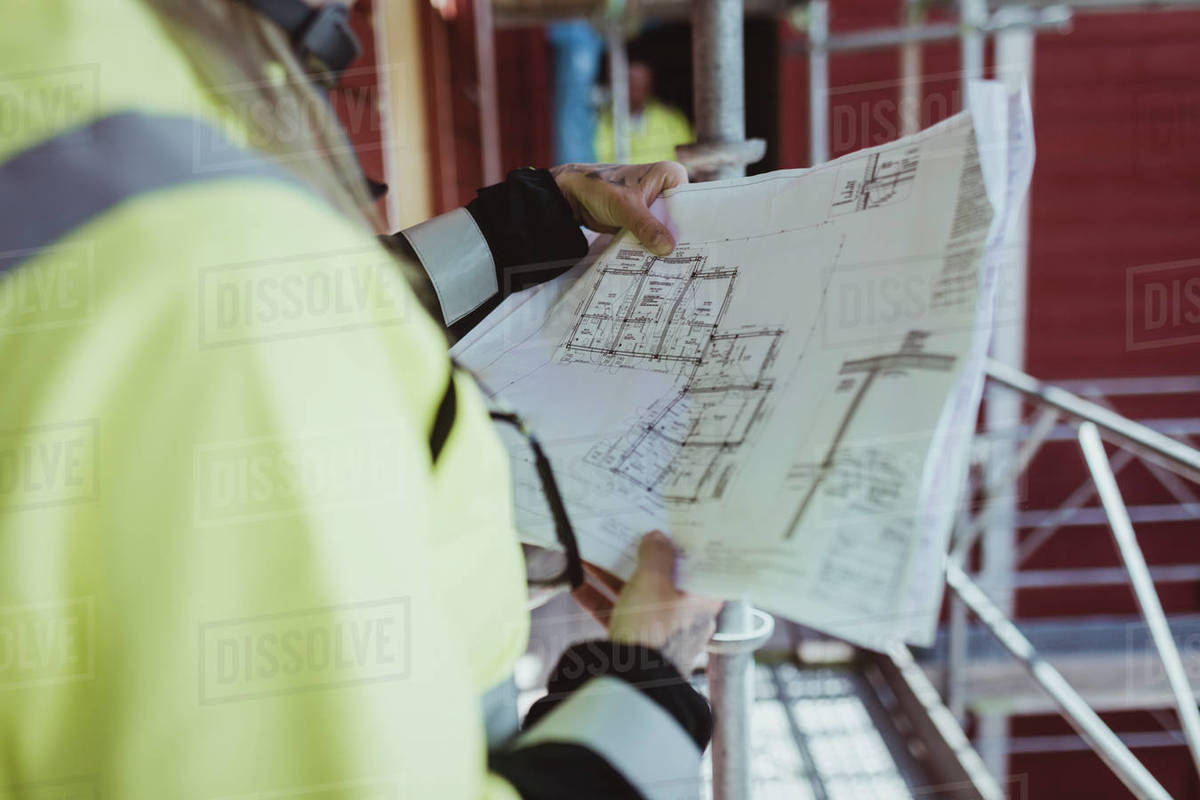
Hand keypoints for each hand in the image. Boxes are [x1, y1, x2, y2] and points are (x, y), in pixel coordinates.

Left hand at [550, 162, 687, 256]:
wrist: (574, 195)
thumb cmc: (599, 188)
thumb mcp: (625, 207)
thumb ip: (646, 227)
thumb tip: (667, 249)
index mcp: (670, 176)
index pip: (691, 202)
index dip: (694, 224)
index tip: (700, 246)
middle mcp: (667, 189)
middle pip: (681, 218)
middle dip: (679, 238)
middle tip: (688, 262)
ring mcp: (656, 205)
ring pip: (668, 229)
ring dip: (666, 246)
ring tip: (674, 267)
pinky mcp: (646, 219)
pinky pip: (655, 235)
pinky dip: (653, 247)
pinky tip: (658, 264)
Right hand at [606, 531, 722, 675]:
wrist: (631, 681)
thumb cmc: (652, 630)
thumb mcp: (653, 581)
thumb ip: (655, 554)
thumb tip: (657, 537)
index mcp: (703, 599)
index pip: (701, 565)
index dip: (686, 545)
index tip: (672, 527)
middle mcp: (687, 615)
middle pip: (666, 577)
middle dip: (642, 558)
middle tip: (630, 534)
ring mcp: (661, 630)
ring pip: (638, 595)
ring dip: (614, 575)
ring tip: (595, 553)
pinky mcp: (638, 642)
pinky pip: (619, 614)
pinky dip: (600, 599)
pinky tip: (578, 584)